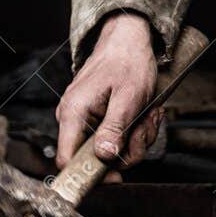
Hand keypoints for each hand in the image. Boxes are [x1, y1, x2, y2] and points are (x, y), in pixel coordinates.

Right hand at [55, 12, 159, 170]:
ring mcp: (84, 119)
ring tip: (148, 115)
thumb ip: (114, 128)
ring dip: (136, 138)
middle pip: (96, 159)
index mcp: (74, 113)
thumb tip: (104, 156)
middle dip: (128, 150)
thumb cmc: (127, 62)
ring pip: (110, 151)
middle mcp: (73, 119)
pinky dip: (133, 131)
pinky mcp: (95, 119)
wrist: (128, 40)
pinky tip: (143, 115)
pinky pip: (113, 138)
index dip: (89, 175)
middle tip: (145, 127)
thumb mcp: (128, 97)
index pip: (67, 161)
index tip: (117, 176)